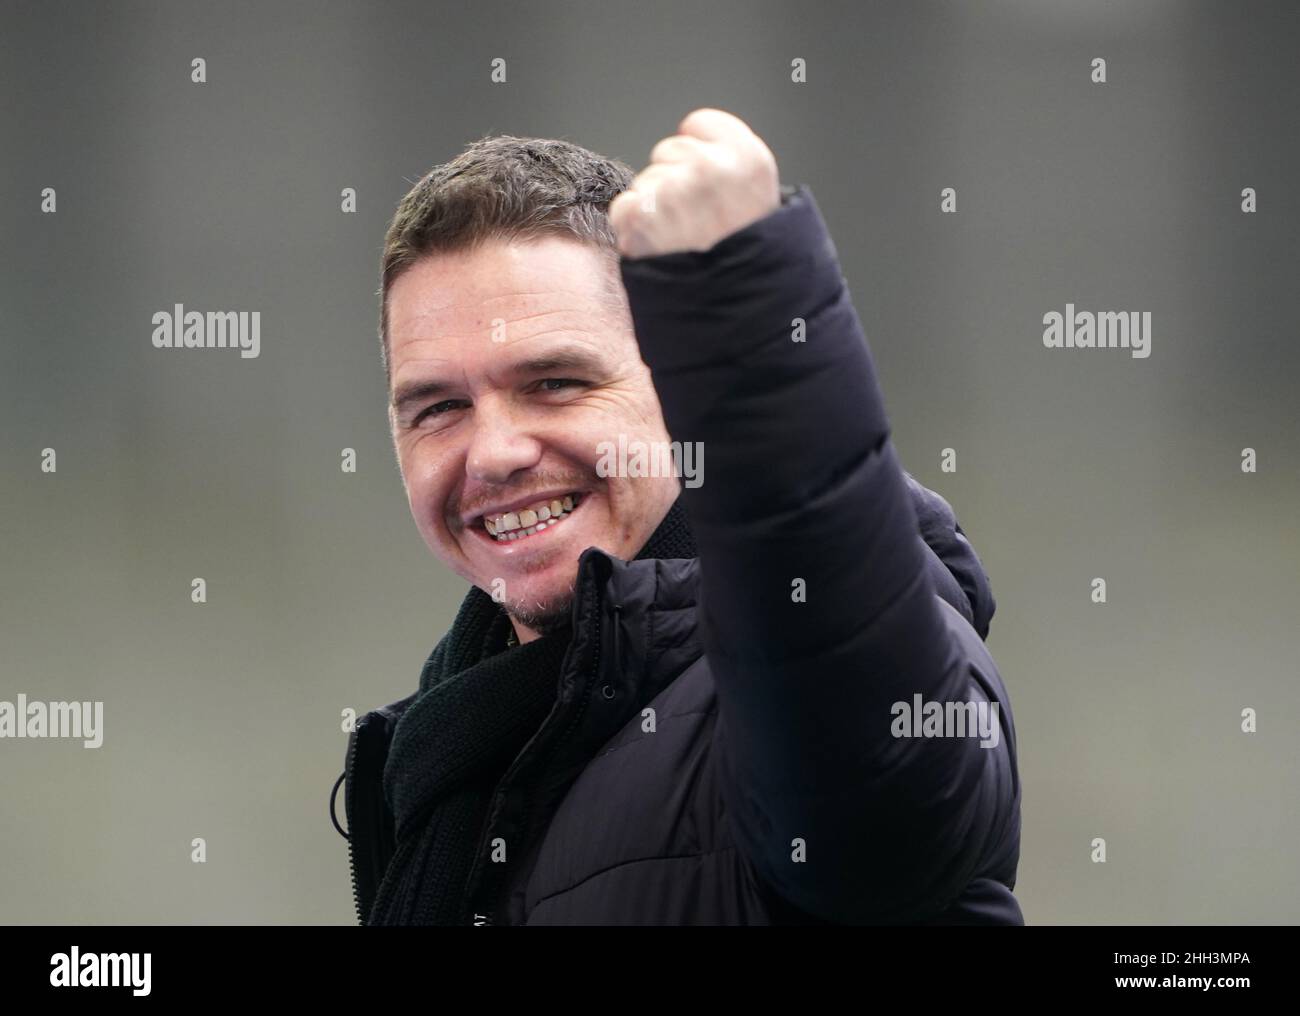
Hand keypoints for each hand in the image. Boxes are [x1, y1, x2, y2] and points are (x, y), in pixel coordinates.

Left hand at [609, 108, 780, 257]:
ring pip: (647, 180)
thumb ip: (732, 169)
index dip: (699, 157)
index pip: (700, 124)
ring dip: (655, 207)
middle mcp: (712, 167)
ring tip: (680, 241)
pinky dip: (633, 228)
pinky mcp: (641, 214)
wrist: (738, 317)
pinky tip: (659, 248)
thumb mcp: (761, 206)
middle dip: (675, 181)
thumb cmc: (749, 265)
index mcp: (750, 159)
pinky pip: (625, 206)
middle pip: (671, 150)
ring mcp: (674, 190)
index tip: (707, 187)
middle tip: (696, 225)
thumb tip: (696, 150)